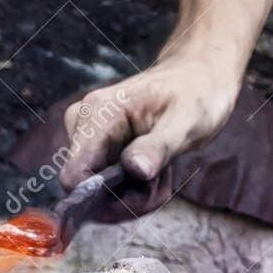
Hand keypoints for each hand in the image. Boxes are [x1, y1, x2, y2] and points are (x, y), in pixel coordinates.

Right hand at [58, 53, 241, 191]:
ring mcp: (85, 133)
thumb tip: (135, 171)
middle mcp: (82, 122)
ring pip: (96, 189)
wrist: (197, 76)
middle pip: (87, 187)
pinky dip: (131, 186)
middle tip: (162, 182)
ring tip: (162, 174)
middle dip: (127, 196)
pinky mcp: (92, 144)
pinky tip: (152, 170)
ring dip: (133, 193)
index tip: (142, 193)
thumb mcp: (186, 122)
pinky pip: (103, 182)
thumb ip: (158, 147)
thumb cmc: (196, 94)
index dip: (104, 196)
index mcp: (98, 113)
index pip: (74, 176)